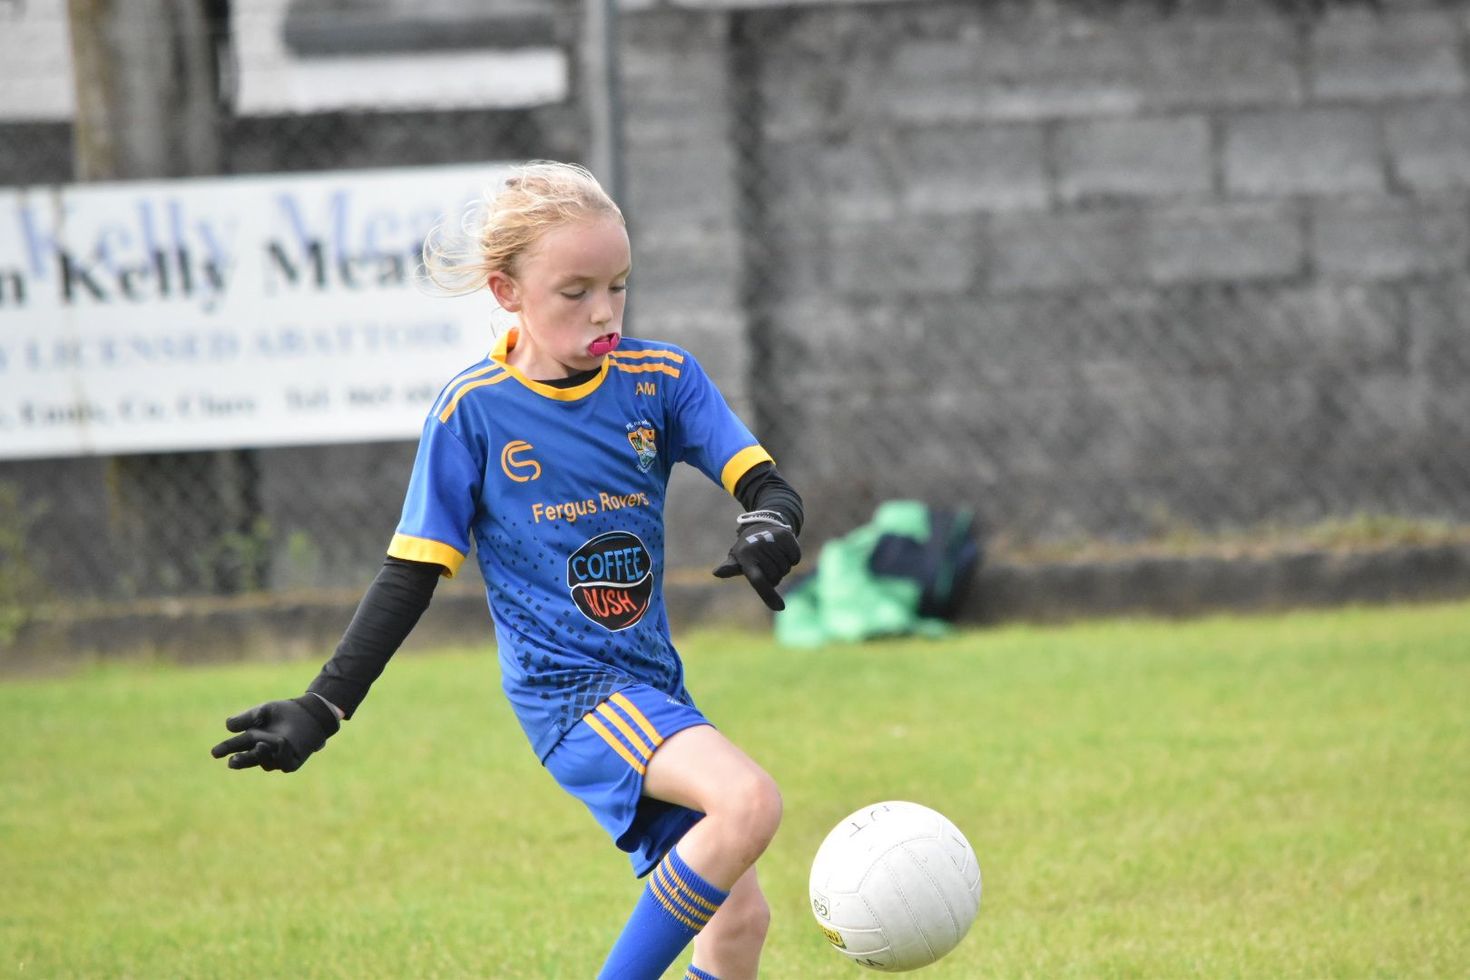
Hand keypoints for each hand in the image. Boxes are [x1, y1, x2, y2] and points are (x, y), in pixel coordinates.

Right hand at [210, 695, 339, 772]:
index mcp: (252, 740)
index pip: (236, 747)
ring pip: (266, 763)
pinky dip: (282, 754)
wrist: (308, 712)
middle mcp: (262, 751)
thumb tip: (228, 726)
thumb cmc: (285, 711)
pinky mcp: (292, 761)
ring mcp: (277, 757)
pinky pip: (285, 763)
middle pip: (248, 760)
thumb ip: (247, 718)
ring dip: (262, 755)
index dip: (226, 750)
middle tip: (232, 760)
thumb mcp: (263, 711)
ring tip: (260, 744)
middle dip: (239, 761)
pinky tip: (281, 742)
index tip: (215, 753)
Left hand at [713, 510, 800, 610]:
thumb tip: (716, 572)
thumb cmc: (748, 548)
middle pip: (775, 578)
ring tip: (774, 556)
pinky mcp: (786, 536)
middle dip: (774, 577)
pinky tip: (783, 550)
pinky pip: (795, 559)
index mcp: (745, 555)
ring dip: (783, 568)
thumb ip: (730, 568)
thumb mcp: (737, 558)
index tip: (780, 608)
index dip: (768, 595)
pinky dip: (792, 558)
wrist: (762, 524)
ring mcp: (773, 540)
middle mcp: (758, 547)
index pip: (758, 579)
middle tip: (767, 565)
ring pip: (786, 569)